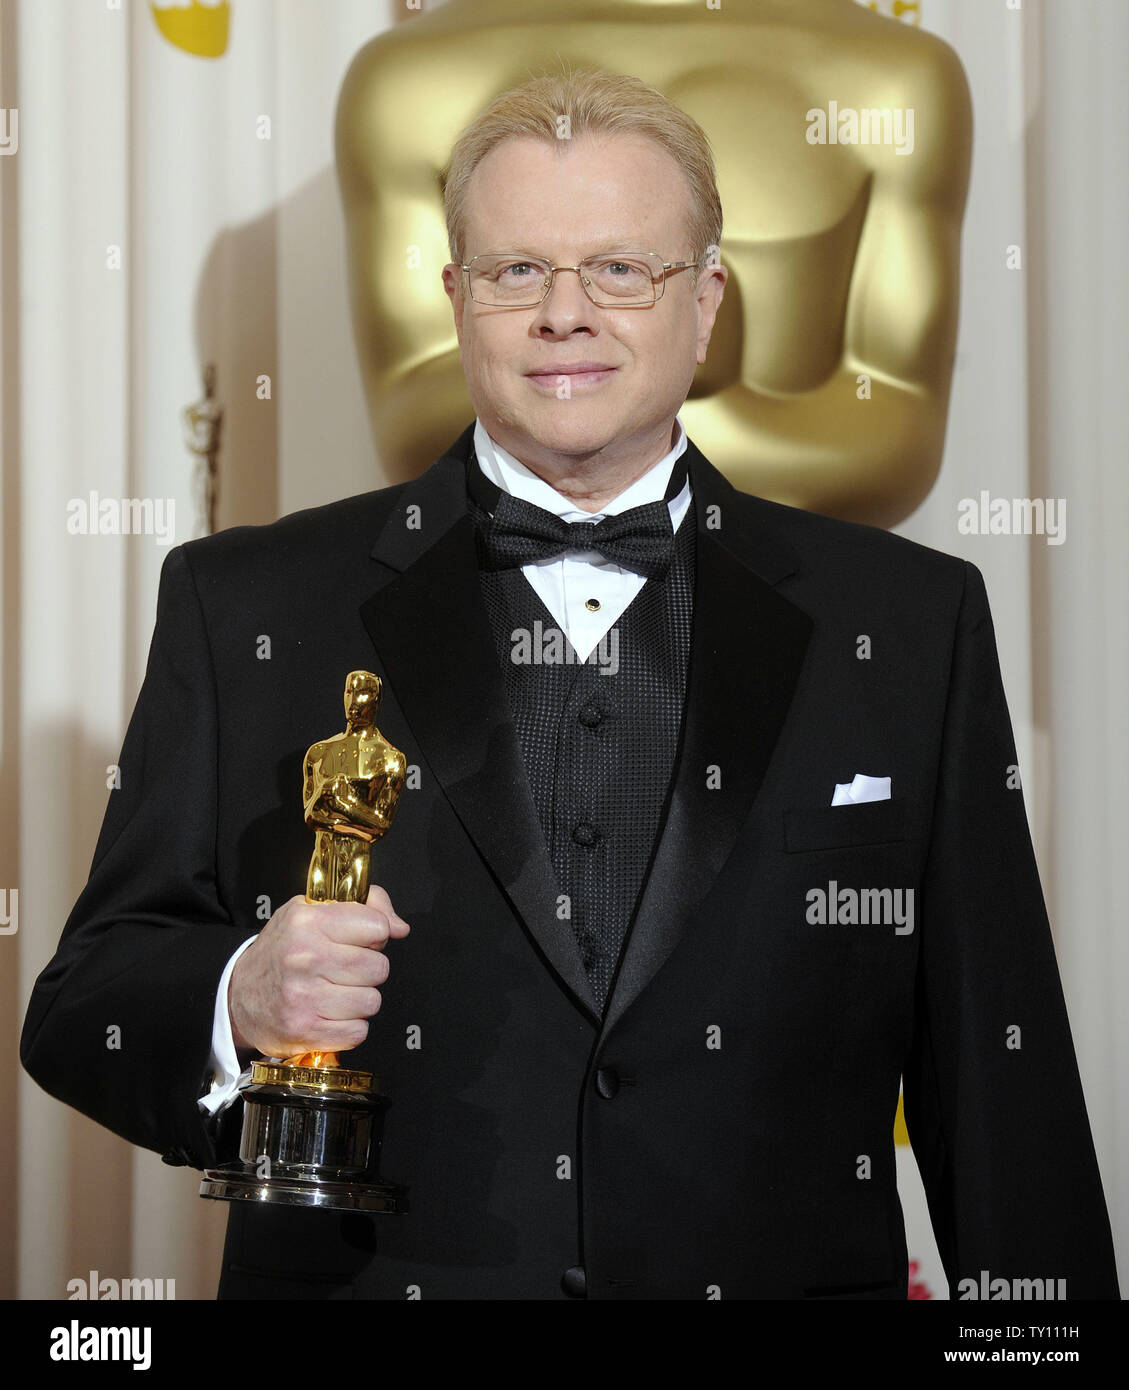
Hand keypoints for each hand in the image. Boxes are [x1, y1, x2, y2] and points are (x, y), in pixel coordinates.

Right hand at [228, 885, 409, 1058]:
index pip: (377, 926)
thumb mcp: (312, 911)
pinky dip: (350, 1027)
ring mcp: (304, 997)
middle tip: (345, 969)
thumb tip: (400, 927)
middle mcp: (305, 958)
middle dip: (369, 969)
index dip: (374, 934)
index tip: (359, 940)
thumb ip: (364, 906)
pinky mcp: (306, 1031)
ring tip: (335, 992)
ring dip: (360, 999)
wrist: (238, 996)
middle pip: (379, 967)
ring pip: (372, 1001)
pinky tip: (331, 1015)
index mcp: (307, 922)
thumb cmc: (282, 950)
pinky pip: (359, 1032)